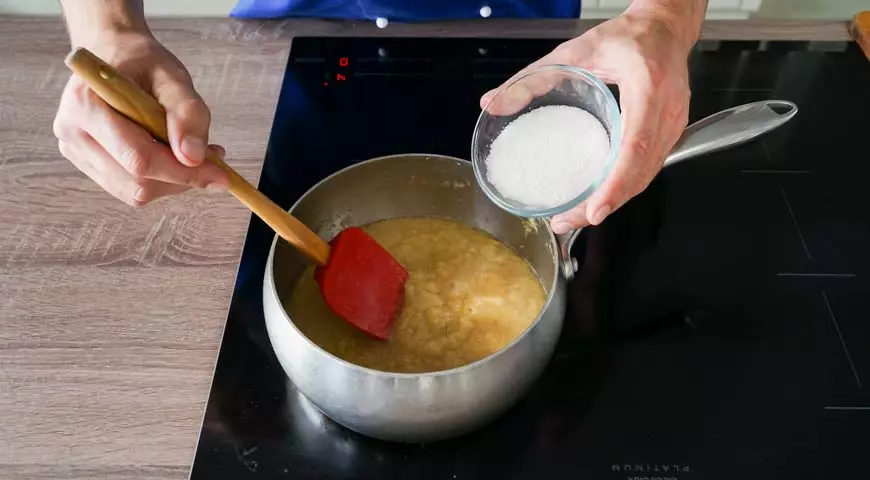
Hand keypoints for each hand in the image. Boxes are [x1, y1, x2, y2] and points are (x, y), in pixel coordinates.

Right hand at [53, 31, 227, 205]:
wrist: (114, 55)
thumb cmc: (142, 62)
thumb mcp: (172, 77)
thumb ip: (187, 114)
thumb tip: (194, 157)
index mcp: (86, 105)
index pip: (138, 159)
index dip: (183, 173)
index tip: (222, 175)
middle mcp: (72, 134)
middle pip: (136, 182)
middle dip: (182, 178)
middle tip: (214, 161)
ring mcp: (76, 152)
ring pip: (134, 192)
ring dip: (173, 182)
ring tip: (195, 155)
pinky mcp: (87, 164)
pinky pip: (129, 188)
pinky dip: (160, 180)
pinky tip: (174, 157)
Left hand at [481, 11, 691, 232]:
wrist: (664, 27)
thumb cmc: (625, 37)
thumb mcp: (573, 52)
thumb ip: (531, 78)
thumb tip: (493, 102)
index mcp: (646, 87)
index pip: (635, 145)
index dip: (615, 183)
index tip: (595, 209)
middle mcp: (667, 108)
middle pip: (641, 171)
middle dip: (607, 203)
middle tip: (570, 221)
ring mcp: (675, 122)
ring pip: (648, 175)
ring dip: (615, 201)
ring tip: (578, 216)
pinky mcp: (673, 131)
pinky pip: (651, 167)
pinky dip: (625, 187)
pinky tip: (601, 197)